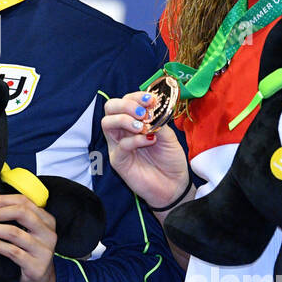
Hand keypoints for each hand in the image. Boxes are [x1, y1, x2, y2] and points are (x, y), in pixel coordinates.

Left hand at [0, 194, 59, 281]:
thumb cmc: (29, 255)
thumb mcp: (28, 233)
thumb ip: (15, 219)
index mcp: (47, 220)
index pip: (23, 201)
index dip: (1, 200)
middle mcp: (48, 233)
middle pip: (21, 213)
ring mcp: (44, 250)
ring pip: (14, 232)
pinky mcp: (36, 266)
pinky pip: (11, 251)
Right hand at [101, 90, 190, 209]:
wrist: (174, 184)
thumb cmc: (170, 159)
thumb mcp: (168, 135)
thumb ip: (157, 121)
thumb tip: (150, 110)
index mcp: (134, 120)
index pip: (126, 100)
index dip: (136, 97)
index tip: (151, 100)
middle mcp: (122, 130)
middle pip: (110, 108)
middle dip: (126, 105)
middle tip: (143, 113)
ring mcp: (118, 145)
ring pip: (107, 123)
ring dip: (124, 119)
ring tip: (142, 126)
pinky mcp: (118, 161)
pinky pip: (120, 146)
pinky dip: (135, 140)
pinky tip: (149, 141)